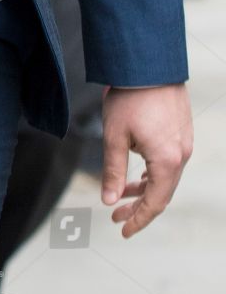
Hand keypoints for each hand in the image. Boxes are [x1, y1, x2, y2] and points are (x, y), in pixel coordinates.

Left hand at [101, 83, 192, 236]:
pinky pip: (168, 161)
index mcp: (166, 161)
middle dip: (138, 206)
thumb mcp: (114, 136)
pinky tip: (135, 169)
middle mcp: (181, 155)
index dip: (138, 220)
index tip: (123, 231)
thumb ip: (113, 171)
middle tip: (115, 216)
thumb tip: (108, 201)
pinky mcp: (181, 130)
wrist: (149, 62)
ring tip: (121, 193)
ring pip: (165, 177)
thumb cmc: (129, 97)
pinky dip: (151, 171)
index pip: (154, 203)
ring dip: (144, 187)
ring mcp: (184, 142)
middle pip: (161, 193)